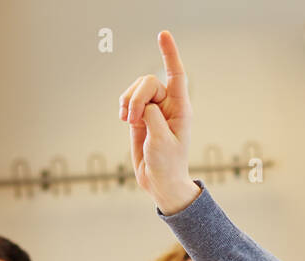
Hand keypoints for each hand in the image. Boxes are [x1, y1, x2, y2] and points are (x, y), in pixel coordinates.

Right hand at [118, 30, 200, 212]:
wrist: (160, 183)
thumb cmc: (168, 165)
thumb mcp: (161, 142)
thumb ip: (152, 117)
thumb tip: (144, 105)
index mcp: (181, 109)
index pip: (176, 75)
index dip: (170, 54)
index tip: (163, 34)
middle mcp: (168, 105)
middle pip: (148, 82)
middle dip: (136, 97)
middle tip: (131, 120)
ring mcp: (153, 110)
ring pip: (136, 90)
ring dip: (128, 102)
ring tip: (128, 121)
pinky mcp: (140, 117)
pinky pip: (128, 100)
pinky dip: (123, 106)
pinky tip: (124, 119)